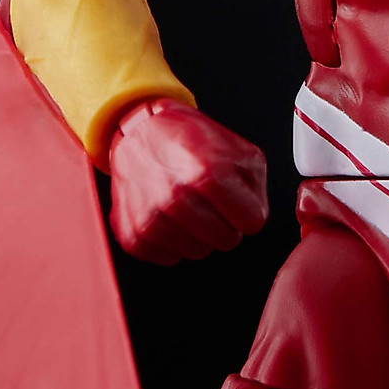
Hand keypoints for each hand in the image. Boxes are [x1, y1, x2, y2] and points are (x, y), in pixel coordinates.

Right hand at [108, 98, 268, 264]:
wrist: (142, 130)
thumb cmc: (192, 139)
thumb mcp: (238, 149)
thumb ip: (256, 187)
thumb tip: (254, 219)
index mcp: (210, 173)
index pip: (253, 222)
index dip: (249, 211)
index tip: (238, 202)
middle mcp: (178, 198)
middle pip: (227, 241)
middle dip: (226, 224)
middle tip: (213, 202)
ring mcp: (152, 217)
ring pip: (198, 252)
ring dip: (199, 235)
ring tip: (190, 205)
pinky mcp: (132, 233)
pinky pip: (169, 258)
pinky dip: (173, 242)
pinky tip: (170, 216)